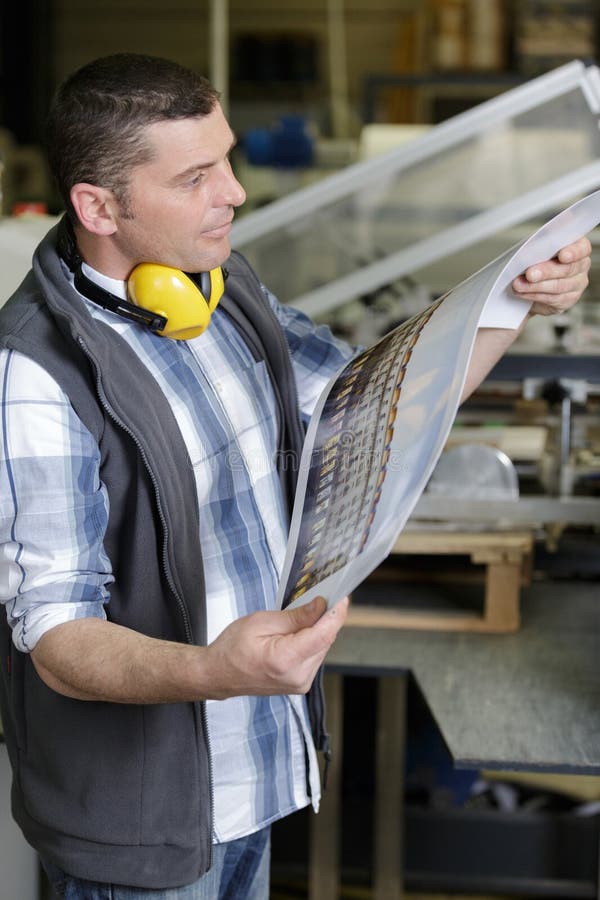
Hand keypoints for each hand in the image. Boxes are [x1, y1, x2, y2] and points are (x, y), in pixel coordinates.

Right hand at [205, 595, 348, 699]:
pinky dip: (311, 641)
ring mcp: (300, 683)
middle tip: (320, 598)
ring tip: (300, 617)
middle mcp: (297, 676)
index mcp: (285, 660)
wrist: (218, 674)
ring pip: (322, 648)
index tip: (341, 597)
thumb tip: (320, 606)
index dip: (335, 614)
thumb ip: (295, 616)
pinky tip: (298, 633)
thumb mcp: (261, 622)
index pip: (323, 635)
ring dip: (317, 630)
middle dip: (325, 618)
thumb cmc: (232, 649)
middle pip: (325, 640)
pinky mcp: (301, 683)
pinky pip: (315, 656)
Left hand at [511, 236, 590, 316]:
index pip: (582, 248)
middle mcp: (581, 265)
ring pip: (559, 286)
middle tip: (530, 274)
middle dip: (546, 272)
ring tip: (518, 284)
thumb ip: (539, 248)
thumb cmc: (537, 259)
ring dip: (536, 286)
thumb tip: (530, 252)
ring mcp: (577, 284)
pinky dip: (534, 295)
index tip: (562, 256)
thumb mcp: (537, 249)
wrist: (531, 281)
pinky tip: (522, 293)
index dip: (573, 252)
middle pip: (568, 269)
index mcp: (577, 247)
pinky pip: (552, 299)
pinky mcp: (568, 299)